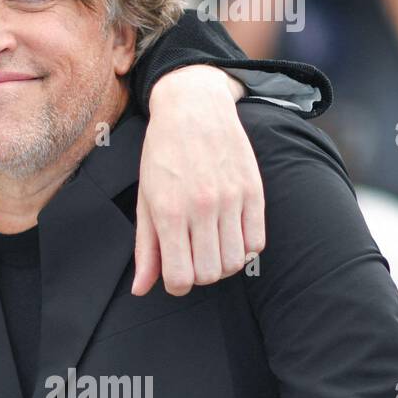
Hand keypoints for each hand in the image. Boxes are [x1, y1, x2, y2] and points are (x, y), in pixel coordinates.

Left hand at [135, 65, 264, 295]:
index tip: (175, 277)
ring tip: (210, 248)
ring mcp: (232, 199)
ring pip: (234, 261)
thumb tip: (141, 289)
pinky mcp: (254, 191)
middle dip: (199, 275)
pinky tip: (229, 236)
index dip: (176, 285)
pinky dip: (244, 249)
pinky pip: (257, 242)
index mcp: (169, 212)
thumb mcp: (145, 199)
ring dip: (222, 264)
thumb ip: (146, 247)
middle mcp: (202, 208)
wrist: (193, 108)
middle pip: (210, 274)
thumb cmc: (162, 156)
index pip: (180, 277)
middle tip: (192, 259)